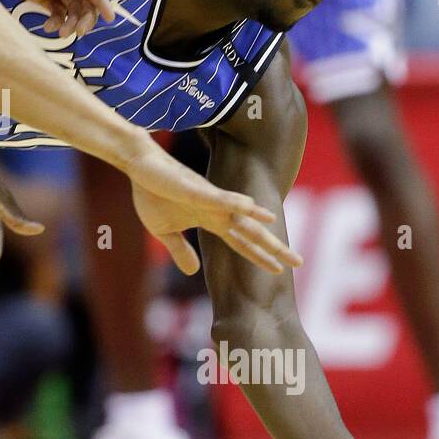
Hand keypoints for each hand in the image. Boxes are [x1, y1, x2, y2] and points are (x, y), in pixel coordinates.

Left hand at [14, 0, 114, 38]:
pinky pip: (57, 14)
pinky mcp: (47, 0)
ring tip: (61, 34)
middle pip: (85, 2)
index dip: (102, 1)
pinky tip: (48, 28)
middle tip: (80, 32)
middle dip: (86, 19)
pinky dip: (56, 23)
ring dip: (71, 24)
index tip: (111, 18)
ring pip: (73, 11)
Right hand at [127, 148, 302, 275]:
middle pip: (251, 232)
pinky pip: (220, 197)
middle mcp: (217, 210)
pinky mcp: (197, 189)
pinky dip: (237, 203)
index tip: (278, 271)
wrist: (139, 165)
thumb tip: (193, 272)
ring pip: (241, 216)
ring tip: (280, 238)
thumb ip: (180, 251)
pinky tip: (254, 208)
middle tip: (299, 262)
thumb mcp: (164, 232)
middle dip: (274, 248)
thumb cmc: (151, 193)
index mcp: (210, 220)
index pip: (241, 243)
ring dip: (261, 226)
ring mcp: (209, 199)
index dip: (259, 257)